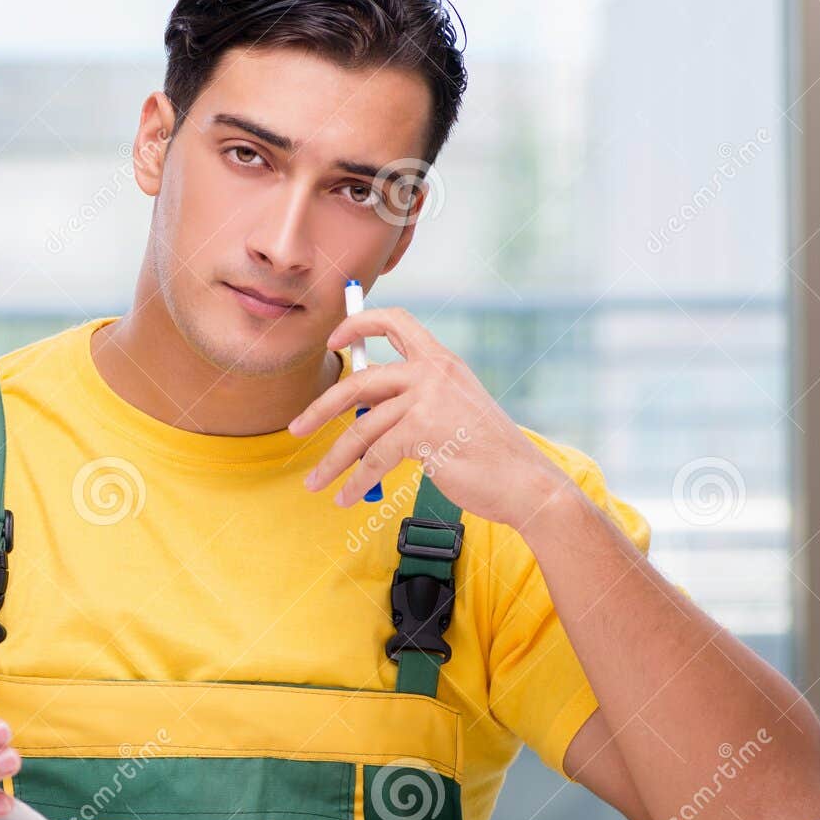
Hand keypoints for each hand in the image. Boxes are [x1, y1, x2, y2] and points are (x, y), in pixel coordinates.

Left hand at [288, 305, 574, 530]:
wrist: (525, 484)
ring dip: (333, 461)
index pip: (397, 321)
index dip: (358, 325)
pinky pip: (375, 458)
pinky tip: (348, 498)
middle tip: (294, 428)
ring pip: (360, 428)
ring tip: (314, 483)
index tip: (334, 342)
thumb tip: (361, 411)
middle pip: (359, 379)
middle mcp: (433, 372)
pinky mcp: (423, 430)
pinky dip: (357, 482)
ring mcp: (427, 399)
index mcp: (442, 361)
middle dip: (320, 407)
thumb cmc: (489, 455)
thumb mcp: (453, 411)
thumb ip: (413, 401)